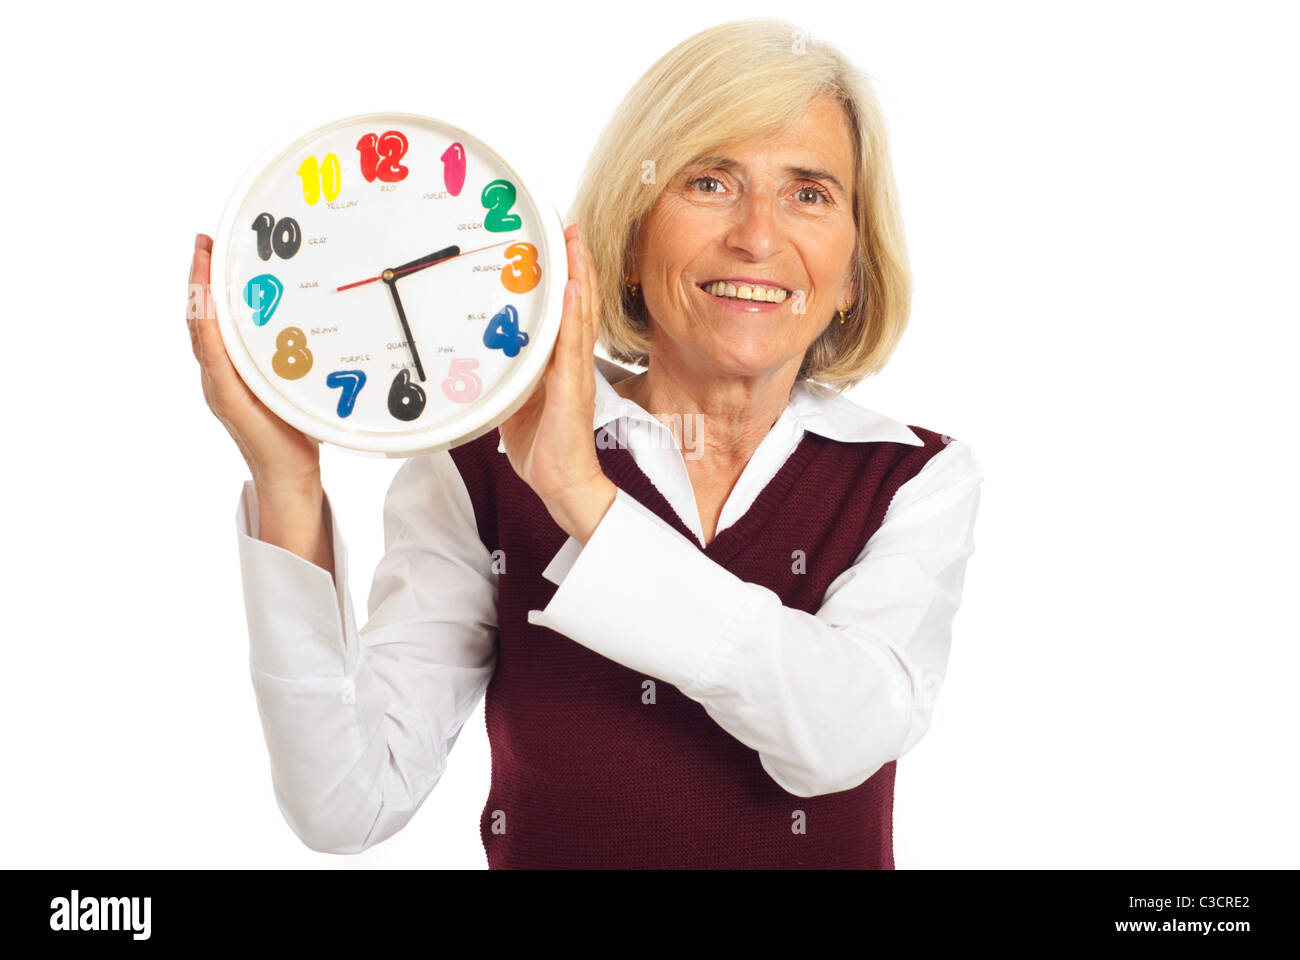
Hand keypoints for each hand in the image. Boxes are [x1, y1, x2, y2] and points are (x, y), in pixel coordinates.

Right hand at [187, 233, 321, 491]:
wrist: (290, 475)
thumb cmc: (296, 432)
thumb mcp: (295, 383)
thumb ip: (292, 357)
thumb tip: (316, 323)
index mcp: (231, 371)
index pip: (213, 320)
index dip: (208, 285)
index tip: (212, 249)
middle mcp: (218, 376)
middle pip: (200, 319)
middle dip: (199, 278)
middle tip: (204, 241)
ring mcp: (219, 387)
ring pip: (201, 332)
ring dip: (200, 294)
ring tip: (202, 259)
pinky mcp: (227, 399)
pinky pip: (214, 357)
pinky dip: (209, 329)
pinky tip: (208, 305)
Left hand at [499, 224, 615, 543]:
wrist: (562, 484)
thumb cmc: (543, 449)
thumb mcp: (513, 406)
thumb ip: (505, 380)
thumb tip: (482, 364)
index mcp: (560, 366)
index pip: (567, 313)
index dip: (568, 278)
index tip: (562, 246)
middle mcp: (572, 364)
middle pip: (579, 304)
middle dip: (577, 265)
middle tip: (571, 229)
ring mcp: (576, 375)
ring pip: (580, 316)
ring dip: (580, 278)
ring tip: (576, 244)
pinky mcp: (573, 391)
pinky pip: (573, 348)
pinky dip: (574, 317)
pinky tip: (575, 291)